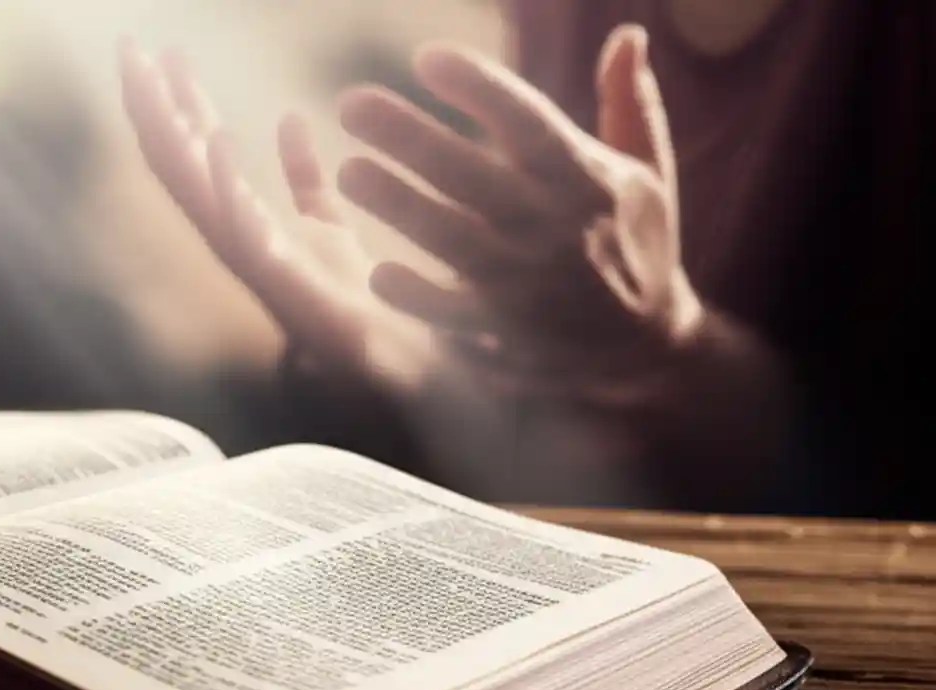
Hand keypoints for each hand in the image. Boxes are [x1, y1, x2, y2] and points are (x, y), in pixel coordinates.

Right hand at [118, 40, 430, 390]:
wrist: (419, 367)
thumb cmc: (370, 302)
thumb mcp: (331, 222)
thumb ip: (304, 176)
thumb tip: (286, 118)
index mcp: (246, 225)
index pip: (194, 155)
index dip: (171, 102)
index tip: (152, 47)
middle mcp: (242, 245)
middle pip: (179, 169)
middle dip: (149, 109)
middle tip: (127, 45)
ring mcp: (259, 269)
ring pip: (194, 195)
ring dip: (168, 135)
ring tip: (150, 76)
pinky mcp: (290, 294)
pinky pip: (245, 235)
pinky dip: (224, 186)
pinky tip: (212, 137)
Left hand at [337, 26, 703, 402]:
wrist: (650, 348)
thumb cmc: (635, 243)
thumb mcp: (646, 172)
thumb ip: (630, 103)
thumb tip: (629, 33)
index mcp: (585, 178)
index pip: (528, 122)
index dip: (479, 88)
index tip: (426, 59)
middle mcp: (557, 226)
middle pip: (474, 175)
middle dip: (411, 138)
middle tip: (350, 103)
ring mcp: (531, 283)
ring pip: (456, 241)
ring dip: (401, 207)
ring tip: (347, 173)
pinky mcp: (511, 333)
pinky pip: (458, 316)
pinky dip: (421, 299)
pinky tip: (378, 275)